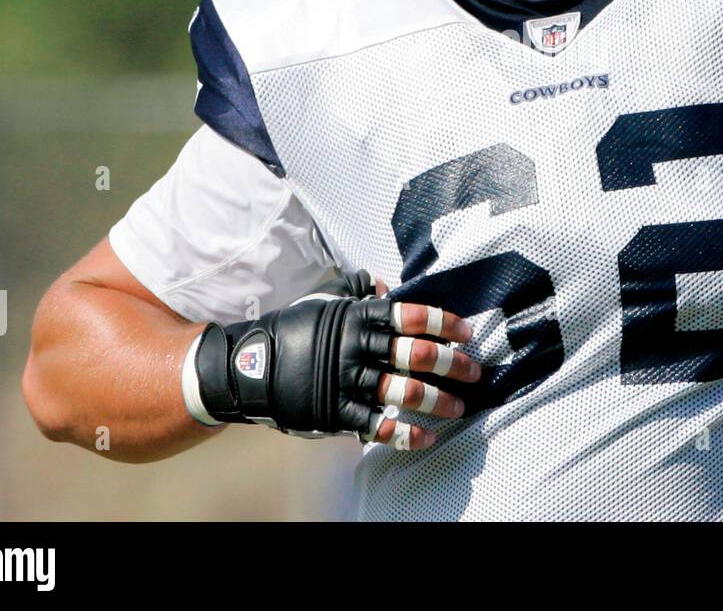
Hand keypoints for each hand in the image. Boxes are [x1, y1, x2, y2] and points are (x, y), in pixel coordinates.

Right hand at [189, 272, 480, 448]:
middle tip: (475, 371)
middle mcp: (358, 348)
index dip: (445, 323)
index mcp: (358, 317)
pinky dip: (406, 435)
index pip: (412, 315)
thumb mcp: (324, 301)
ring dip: (438, 401)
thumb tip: (383, 285)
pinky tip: (426, 438)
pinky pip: (378, 427)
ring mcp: (348, 382)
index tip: (467, 332)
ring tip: (459, 407)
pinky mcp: (336, 413)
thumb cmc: (293, 329)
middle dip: (453, 364)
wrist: (247, 367)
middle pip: (416, 355)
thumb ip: (356, 292)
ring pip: (404, 392)